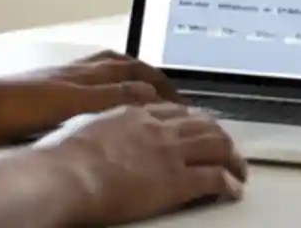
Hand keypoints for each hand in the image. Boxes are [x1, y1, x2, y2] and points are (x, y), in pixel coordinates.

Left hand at [12, 50, 181, 103]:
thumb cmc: (16, 108)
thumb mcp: (73, 105)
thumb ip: (112, 98)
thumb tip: (150, 94)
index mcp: (89, 72)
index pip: (137, 73)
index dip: (162, 84)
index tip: (179, 98)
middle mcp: (79, 72)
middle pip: (125, 66)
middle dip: (150, 76)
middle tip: (168, 90)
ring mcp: (63, 80)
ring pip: (106, 71)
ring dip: (128, 76)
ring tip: (142, 86)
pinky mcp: (49, 93)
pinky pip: (88, 83)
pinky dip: (103, 87)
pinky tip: (99, 100)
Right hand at [38, 103, 247, 224]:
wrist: (66, 175)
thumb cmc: (61, 158)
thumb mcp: (80, 126)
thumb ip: (97, 125)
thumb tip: (91, 131)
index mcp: (134, 115)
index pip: (174, 111)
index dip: (192, 120)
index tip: (197, 127)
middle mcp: (158, 129)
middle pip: (203, 124)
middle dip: (219, 136)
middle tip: (226, 148)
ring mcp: (170, 153)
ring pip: (217, 146)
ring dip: (233, 159)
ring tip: (239, 170)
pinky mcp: (177, 181)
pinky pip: (215, 178)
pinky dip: (230, 183)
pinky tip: (234, 189)